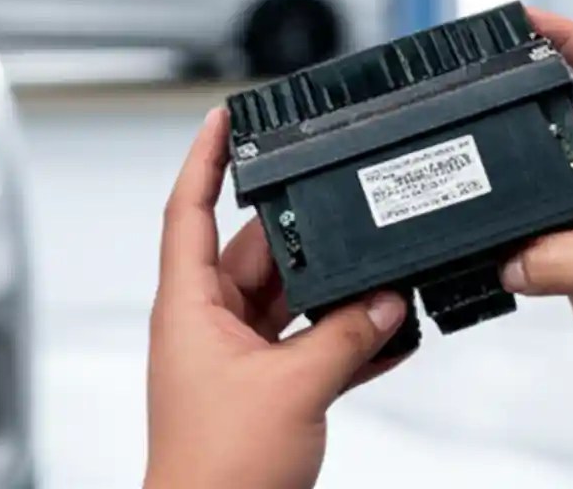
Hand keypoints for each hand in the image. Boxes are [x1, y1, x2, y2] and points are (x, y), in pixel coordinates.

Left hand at [145, 108, 409, 488]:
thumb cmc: (214, 470)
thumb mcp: (292, 388)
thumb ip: (345, 337)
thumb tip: (384, 303)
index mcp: (188, 306)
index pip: (187, 209)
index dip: (204, 158)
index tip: (223, 119)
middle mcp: (206, 323)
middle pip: (256, 252)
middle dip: (305, 236)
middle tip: (347, 210)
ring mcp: (234, 356)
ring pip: (288, 299)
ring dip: (333, 293)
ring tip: (379, 274)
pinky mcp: (262, 387)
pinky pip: (305, 344)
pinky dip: (342, 338)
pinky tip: (385, 333)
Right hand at [501, 9, 572, 378]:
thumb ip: (557, 257)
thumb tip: (503, 256)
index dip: (566, 36)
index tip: (525, 18)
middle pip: (557, 109)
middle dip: (517, 98)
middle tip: (473, 84)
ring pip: (536, 161)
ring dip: (508, 163)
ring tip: (466, 151)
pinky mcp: (568, 230)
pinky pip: (527, 207)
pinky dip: (503, 211)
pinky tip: (478, 211)